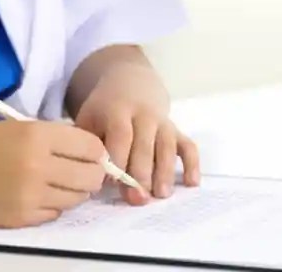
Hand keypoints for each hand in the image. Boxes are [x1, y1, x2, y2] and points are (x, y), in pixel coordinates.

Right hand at [0, 120, 106, 227]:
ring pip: (76, 198)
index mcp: (37, 135)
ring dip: (73, 192)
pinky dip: (52, 207)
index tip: (90, 154)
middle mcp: (39, 166)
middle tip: (80, 172)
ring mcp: (30, 195)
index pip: (91, 146)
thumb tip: (89, 152)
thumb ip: (52, 138)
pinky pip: (54, 214)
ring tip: (57, 184)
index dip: (95, 151)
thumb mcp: (15, 128)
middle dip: (91, 174)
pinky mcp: (20, 218)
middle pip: (91, 176)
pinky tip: (36, 196)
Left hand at [72, 64, 200, 204]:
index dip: (118, 157)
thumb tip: (90, 178)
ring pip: (167, 146)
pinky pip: (188, 145)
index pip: (120, 133)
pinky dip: (192, 164)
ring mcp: (163, 122)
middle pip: (145, 144)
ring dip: (165, 171)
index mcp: (117, 110)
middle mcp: (143, 114)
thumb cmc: (104, 110)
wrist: (130, 83)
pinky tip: (192, 183)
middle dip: (141, 172)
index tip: (111, 182)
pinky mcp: (176, 130)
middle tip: (139, 197)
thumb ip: (89, 145)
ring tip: (161, 194)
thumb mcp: (89, 118)